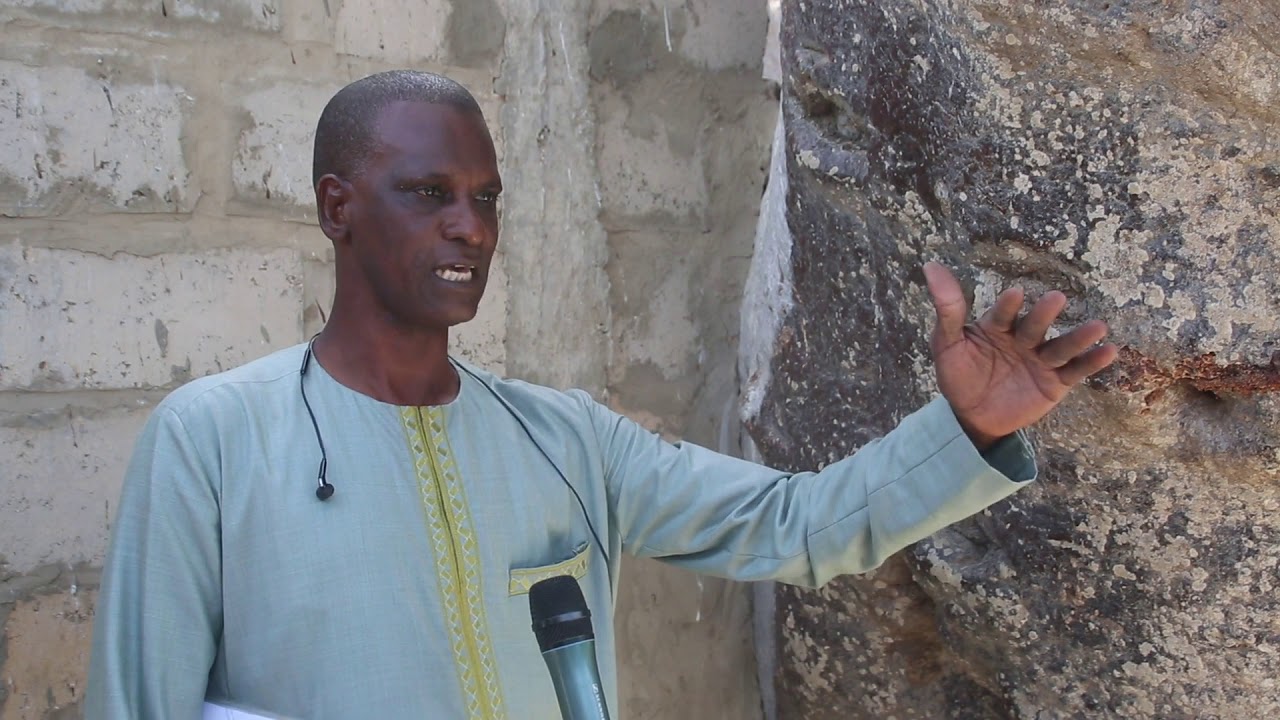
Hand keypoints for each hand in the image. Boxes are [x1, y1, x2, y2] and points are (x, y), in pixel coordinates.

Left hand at [923, 262, 1117, 448]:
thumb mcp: (946, 343)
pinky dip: (1092, 362)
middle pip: (1035, 326)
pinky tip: (1110, 351)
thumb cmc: (958, 374)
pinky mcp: (1055, 382)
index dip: (1008, 306)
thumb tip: (931, 265)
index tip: (1014, 294)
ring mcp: (1041, 359)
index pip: (1003, 314)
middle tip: (1055, 299)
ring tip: (1099, 326)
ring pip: (1061, 346)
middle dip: (1045, 314)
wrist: (971, 415)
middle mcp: (1023, 338)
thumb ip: (946, 309)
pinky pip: (1076, 371)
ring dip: (1079, 337)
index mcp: (997, 326)